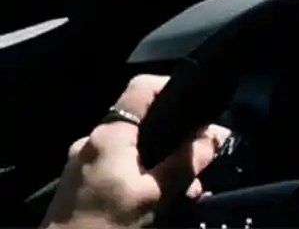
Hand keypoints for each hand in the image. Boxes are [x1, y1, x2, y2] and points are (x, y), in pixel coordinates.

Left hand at [40, 74, 229, 228]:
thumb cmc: (106, 224)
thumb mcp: (155, 194)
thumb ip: (187, 162)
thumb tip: (217, 133)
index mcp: (108, 135)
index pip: (142, 88)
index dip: (173, 86)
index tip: (200, 104)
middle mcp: (91, 142)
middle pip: (143, 124)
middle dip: (175, 143)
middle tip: (199, 169)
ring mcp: (82, 163)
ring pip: (133, 151)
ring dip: (162, 167)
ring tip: (182, 196)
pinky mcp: (80, 185)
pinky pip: (119, 169)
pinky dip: (142, 179)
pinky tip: (157, 203)